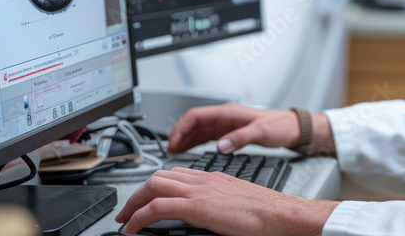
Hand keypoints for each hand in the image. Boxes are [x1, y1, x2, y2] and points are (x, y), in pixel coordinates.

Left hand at [115, 167, 337, 234]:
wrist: (279, 213)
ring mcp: (199, 190)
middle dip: (136, 193)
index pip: (173, 174)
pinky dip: (139, 217)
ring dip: (132, 203)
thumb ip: (216, 203)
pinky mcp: (198, 206)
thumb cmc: (264, 211)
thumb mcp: (234, 202)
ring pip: (153, 186)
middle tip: (125, 212)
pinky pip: (158, 208)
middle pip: (158, 177)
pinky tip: (133, 229)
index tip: (143, 200)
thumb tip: (205, 216)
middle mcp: (202, 179)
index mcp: (211, 178)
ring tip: (124, 220)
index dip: (153, 186)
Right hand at [167, 103, 335, 155]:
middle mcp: (225, 117)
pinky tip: (191, 151)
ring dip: (186, 139)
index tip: (173, 141)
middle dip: (180, 135)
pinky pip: (207, 136)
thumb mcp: (260, 132)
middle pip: (194, 123)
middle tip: (169, 150)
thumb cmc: (280, 126)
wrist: (293, 128)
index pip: (196, 116)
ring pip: (199, 130)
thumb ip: (239, 139)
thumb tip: (221, 146)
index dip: (182, 128)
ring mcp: (227, 124)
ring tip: (175, 152)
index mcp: (229, 113)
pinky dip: (196, 143)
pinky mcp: (230, 132)